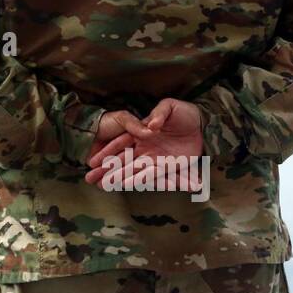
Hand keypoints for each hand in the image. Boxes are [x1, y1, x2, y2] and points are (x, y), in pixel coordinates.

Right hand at [84, 99, 204, 189]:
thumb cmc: (183, 113)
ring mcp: (155, 158)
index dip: (107, 153)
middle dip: (106, 170)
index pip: (120, 144)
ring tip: (103, 186)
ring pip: (133, 171)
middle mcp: (144, 147)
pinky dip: (141, 182)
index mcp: (141, 133)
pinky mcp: (167, 167)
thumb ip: (160, 113)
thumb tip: (151, 126)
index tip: (93, 161)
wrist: (202, 125)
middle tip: (90, 179)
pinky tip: (127, 187)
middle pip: (122, 161)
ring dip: (119, 178)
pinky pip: (153, 177)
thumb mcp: (170, 106)